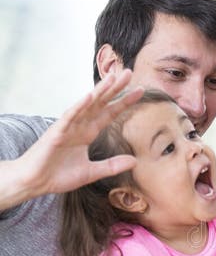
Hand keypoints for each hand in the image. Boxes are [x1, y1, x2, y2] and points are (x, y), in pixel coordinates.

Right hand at [18, 71, 143, 197]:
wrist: (36, 182)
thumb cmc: (59, 175)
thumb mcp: (92, 172)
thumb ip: (112, 166)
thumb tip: (135, 161)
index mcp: (88, 133)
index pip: (110, 113)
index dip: (124, 102)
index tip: (140, 91)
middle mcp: (80, 126)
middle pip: (101, 103)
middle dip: (115, 89)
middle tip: (129, 72)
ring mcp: (68, 127)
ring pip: (86, 105)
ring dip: (99, 91)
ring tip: (112, 77)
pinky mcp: (56, 133)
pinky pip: (69, 117)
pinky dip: (80, 106)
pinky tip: (90, 96)